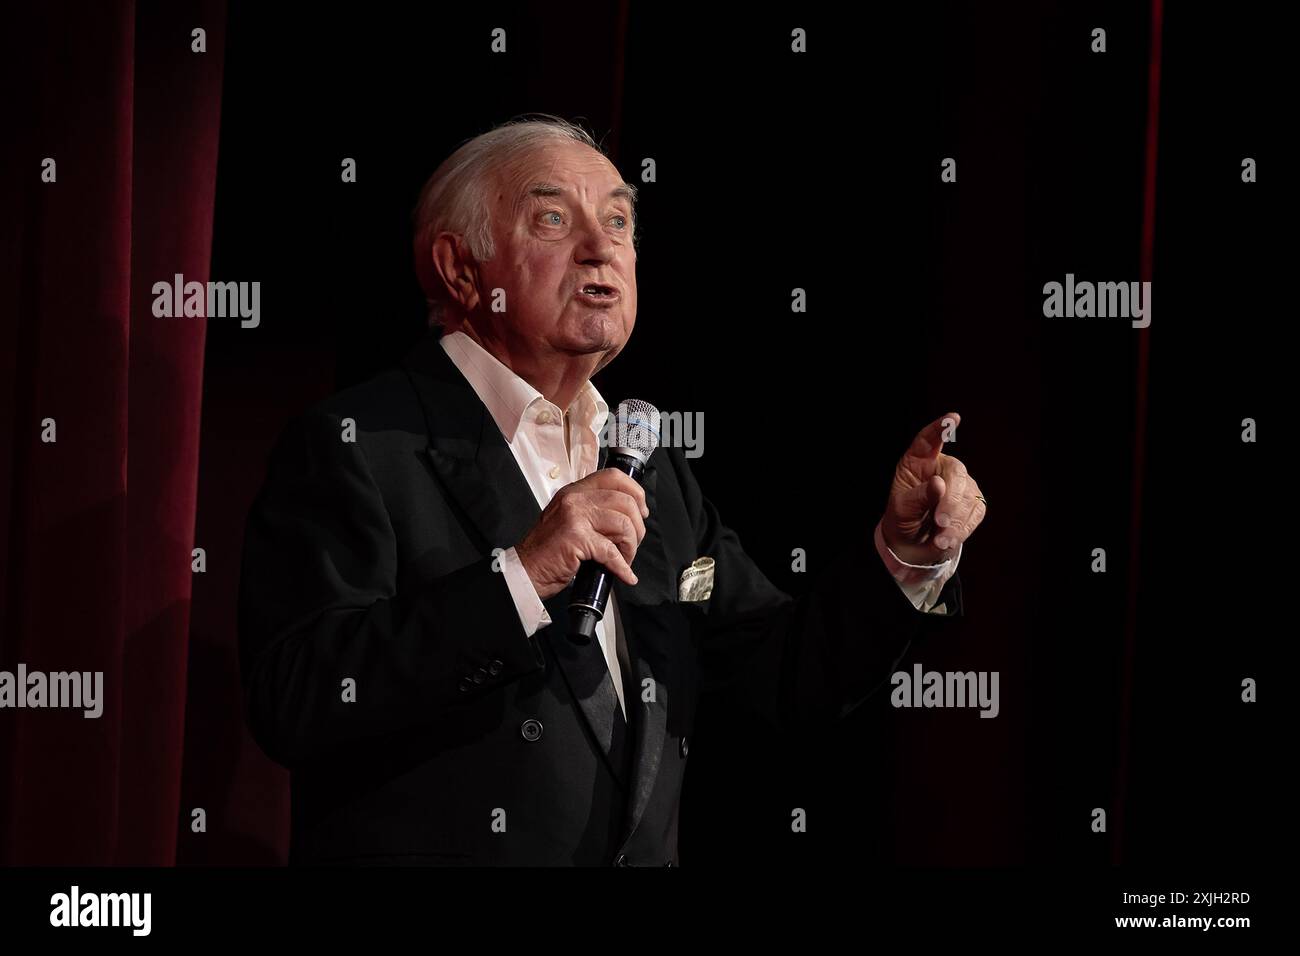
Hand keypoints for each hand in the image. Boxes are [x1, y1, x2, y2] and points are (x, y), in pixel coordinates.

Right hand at [515, 470, 649, 599]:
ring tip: (625, 558)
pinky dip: (622, 566)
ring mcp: (575, 517)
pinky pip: (612, 551)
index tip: (641, 510)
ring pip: (623, 523)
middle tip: (633, 542)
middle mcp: (574, 499)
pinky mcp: (577, 538)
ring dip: (631, 546)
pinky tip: (625, 574)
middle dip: (637, 526)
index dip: (635, 492)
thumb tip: (627, 516)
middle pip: (624, 501)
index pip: (613, 477)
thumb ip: (593, 511)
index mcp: (574, 492)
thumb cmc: (547, 550)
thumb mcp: (569, 519)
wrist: (526, 569)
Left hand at [880, 411, 986, 564]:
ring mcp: (961, 485)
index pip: (928, 440)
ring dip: (955, 521)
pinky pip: (975, 513)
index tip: (952, 418)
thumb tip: (939, 485)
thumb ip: (918, 496)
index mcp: (918, 461)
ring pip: (968, 496)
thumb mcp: (902, 508)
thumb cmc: (903, 518)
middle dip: (950, 500)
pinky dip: (963, 529)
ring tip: (940, 539)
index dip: (940, 428)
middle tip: (940, 522)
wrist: (913, 543)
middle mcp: (942, 468)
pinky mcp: (974, 503)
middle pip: (956, 473)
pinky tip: (948, 540)